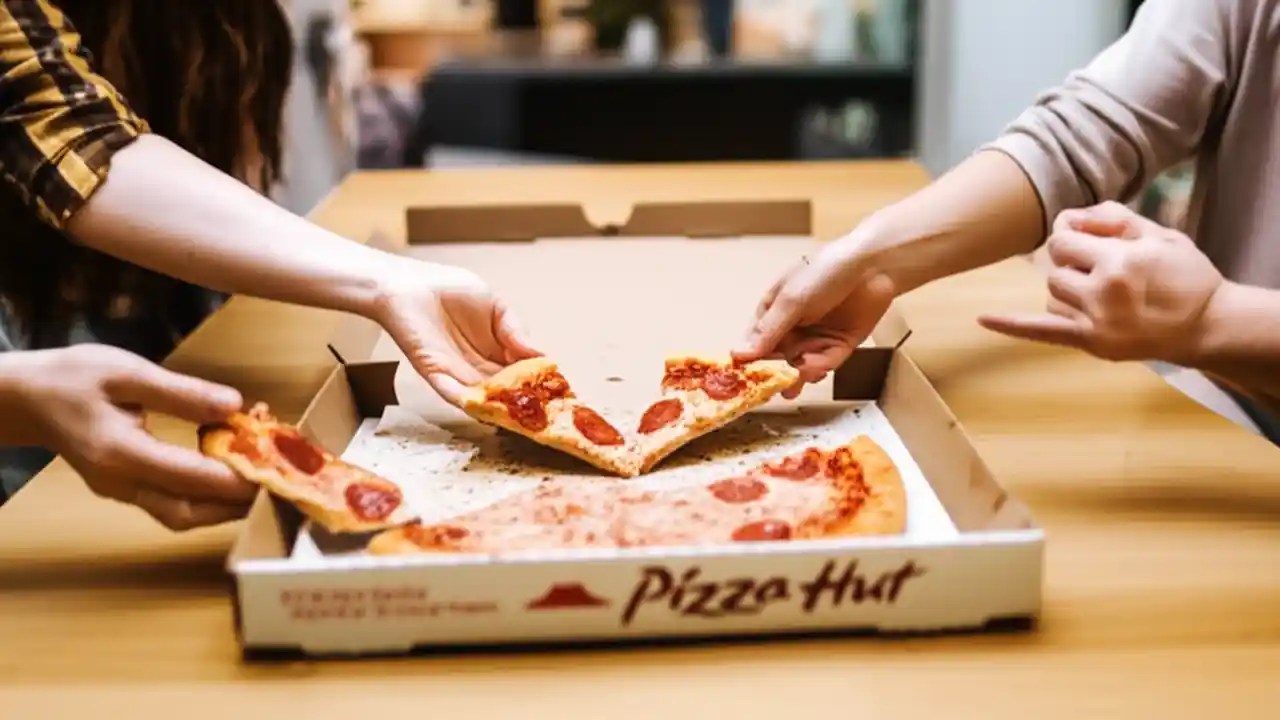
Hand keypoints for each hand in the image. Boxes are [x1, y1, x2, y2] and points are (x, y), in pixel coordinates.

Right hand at [6, 345, 254, 529]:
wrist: (26, 398)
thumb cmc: (73, 378)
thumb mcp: (127, 372)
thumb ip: (181, 392)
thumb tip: (234, 406)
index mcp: (120, 453)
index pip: (191, 476)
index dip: (237, 477)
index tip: (277, 471)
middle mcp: (121, 483)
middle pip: (189, 510)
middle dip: (238, 503)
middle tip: (280, 484)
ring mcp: (121, 492)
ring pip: (182, 514)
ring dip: (225, 506)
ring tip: (264, 482)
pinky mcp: (125, 490)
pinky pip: (172, 504)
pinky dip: (206, 496)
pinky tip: (230, 474)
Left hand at [371, 258, 541, 403]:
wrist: (411, 285)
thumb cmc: (450, 290)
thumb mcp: (497, 307)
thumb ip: (517, 331)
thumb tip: (542, 355)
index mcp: (498, 353)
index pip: (523, 374)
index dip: (540, 384)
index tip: (559, 395)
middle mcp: (480, 368)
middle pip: (506, 392)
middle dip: (524, 403)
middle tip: (546, 415)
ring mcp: (458, 374)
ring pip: (484, 398)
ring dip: (500, 408)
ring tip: (522, 418)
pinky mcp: (436, 374)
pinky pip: (453, 392)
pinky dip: (468, 401)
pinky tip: (484, 407)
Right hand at [734, 238, 896, 396]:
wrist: (872, 264)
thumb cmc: (824, 271)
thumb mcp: (791, 299)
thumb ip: (768, 329)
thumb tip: (737, 354)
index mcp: (772, 312)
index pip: (754, 343)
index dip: (749, 362)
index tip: (745, 381)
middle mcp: (791, 327)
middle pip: (776, 359)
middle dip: (775, 374)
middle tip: (774, 388)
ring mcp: (815, 337)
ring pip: (800, 365)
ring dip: (797, 376)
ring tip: (792, 386)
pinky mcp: (838, 345)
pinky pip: (824, 363)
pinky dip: (818, 369)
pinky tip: (814, 371)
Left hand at [979, 201, 1224, 363]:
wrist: (1208, 325)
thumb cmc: (1186, 275)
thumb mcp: (1159, 234)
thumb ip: (1113, 218)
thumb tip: (1069, 216)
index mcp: (1119, 260)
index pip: (1063, 239)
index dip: (1071, 236)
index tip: (1085, 238)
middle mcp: (1103, 291)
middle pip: (1053, 267)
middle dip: (1071, 261)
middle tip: (1100, 266)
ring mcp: (1094, 321)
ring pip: (1051, 294)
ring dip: (1067, 288)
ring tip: (1105, 292)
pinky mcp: (1090, 343)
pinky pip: (1041, 331)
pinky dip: (1011, 325)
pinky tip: (982, 319)